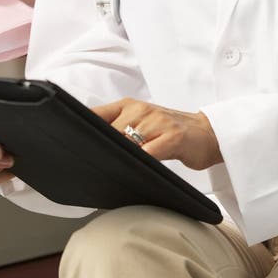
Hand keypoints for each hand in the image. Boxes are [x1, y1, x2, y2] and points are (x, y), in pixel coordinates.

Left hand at [92, 99, 222, 170]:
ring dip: (116, 158)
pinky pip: (148, 152)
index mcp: (129, 105)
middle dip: (97, 149)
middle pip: (108, 130)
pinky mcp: (173, 137)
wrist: (209, 132)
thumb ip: (118, 130)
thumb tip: (88, 147)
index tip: (69, 144)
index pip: (96, 114)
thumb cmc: (172, 131)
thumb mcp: (142, 124)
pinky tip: (133, 172)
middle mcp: (141, 110)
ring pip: (126, 141)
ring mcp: (158, 122)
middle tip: (86, 166)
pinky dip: (138, 162)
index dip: (80, 129)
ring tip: (106, 172)